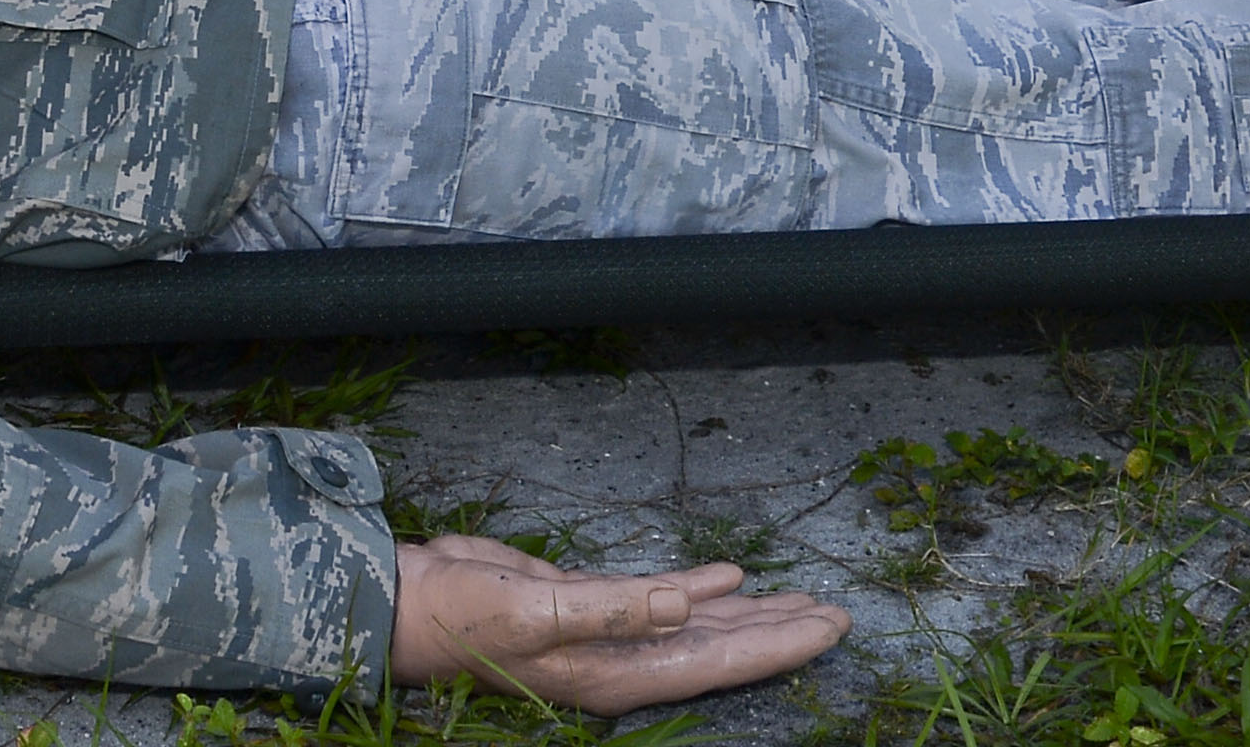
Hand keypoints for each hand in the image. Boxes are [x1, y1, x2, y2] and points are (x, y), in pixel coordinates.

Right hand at [390, 534, 845, 705]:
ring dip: (749, 613)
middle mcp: (623, 659)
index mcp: (617, 672)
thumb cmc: (464, 615)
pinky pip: (662, 600)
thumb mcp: (535, 608)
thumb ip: (614, 608)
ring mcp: (609, 634)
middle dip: (779, 634)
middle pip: (721, 649)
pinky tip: (731, 575)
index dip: (777, 646)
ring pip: (699, 625)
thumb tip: (688, 604)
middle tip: (838, 615)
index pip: (717, 662)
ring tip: (803, 602)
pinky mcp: (590, 602)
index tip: (828, 628)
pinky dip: (700, 587)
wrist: (411, 602)